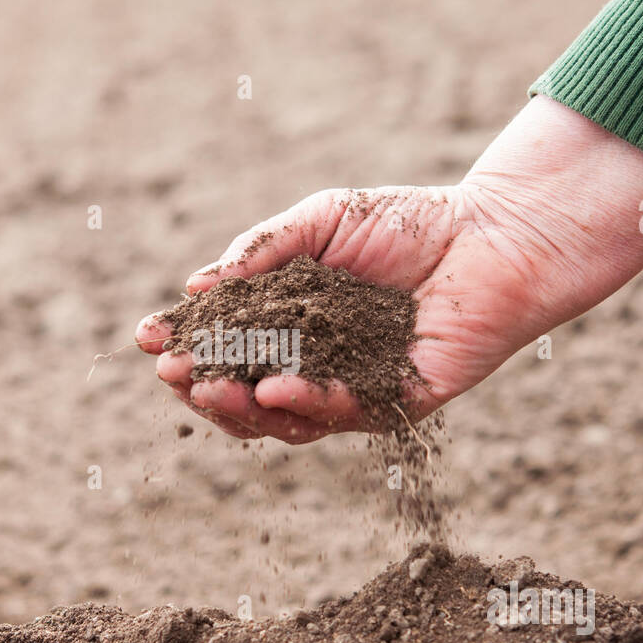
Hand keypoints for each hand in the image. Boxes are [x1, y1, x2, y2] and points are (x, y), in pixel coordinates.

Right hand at [136, 96, 642, 442]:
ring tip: (213, 388)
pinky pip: (344, 415)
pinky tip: (276, 388)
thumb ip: (262, 250)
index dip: (185, 345)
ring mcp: (355, 389)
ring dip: (242, 408)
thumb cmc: (410, 223)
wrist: (496, 234)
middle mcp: (318, 365)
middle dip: (202, 386)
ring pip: (285, 420)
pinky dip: (307, 405)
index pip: (226, 347)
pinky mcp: (398, 405)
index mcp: (294, 325)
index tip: (146, 336)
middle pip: (245, 395)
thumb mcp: (320, 222)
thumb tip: (196, 286)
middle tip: (173, 373)